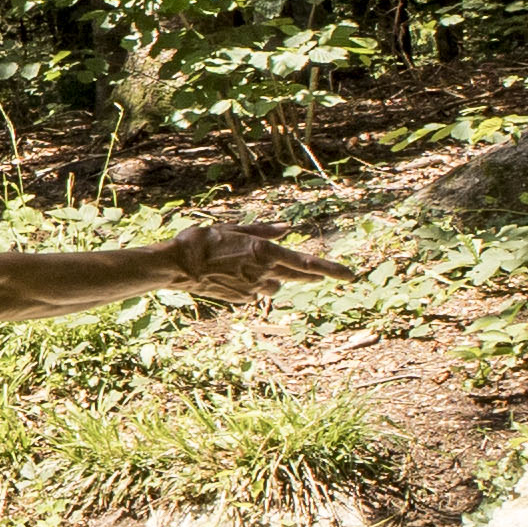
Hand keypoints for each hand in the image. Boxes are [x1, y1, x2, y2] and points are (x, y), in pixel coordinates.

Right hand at [165, 220, 327, 294]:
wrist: (176, 267)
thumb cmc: (201, 241)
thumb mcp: (233, 227)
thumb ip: (263, 230)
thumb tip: (287, 228)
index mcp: (264, 251)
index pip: (307, 263)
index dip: (332, 269)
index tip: (351, 275)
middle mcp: (263, 272)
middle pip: (297, 276)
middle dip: (310, 275)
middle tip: (320, 276)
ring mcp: (253, 288)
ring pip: (275, 284)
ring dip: (271, 276)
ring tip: (246, 265)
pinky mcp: (242, 299)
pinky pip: (256, 292)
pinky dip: (253, 284)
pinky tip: (233, 275)